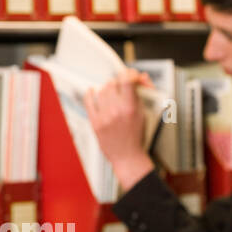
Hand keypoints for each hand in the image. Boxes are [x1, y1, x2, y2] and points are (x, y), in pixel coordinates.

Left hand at [83, 70, 156, 191]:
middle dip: (119, 83)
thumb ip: (141, 95)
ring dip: (108, 89)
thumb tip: (141, 79)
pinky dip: (90, 94)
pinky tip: (92, 91)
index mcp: (130, 108)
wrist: (127, 157)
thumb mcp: (143, 114)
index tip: (131, 76)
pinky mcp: (95, 122)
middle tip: (122, 87)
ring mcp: (104, 117)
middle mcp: (116, 111)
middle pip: (113, 83)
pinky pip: (88, 102)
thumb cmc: (136, 138)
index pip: (127, 80)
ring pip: (102, 91)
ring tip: (112, 94)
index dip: (130, 74)